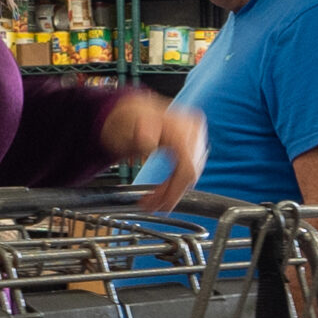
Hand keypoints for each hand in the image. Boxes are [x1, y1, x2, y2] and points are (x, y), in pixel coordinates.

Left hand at [98, 90, 206, 212]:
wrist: (130, 111)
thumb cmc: (125, 120)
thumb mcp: (122, 128)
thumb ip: (136, 133)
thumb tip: (149, 141)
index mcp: (176, 125)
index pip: (187, 168)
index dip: (174, 192)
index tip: (158, 206)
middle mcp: (191, 128)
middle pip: (191, 173)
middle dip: (170, 195)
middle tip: (150, 206)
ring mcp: (196, 134)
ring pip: (192, 174)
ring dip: (172, 191)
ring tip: (153, 199)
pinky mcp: (196, 140)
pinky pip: (191, 168)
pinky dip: (176, 182)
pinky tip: (163, 189)